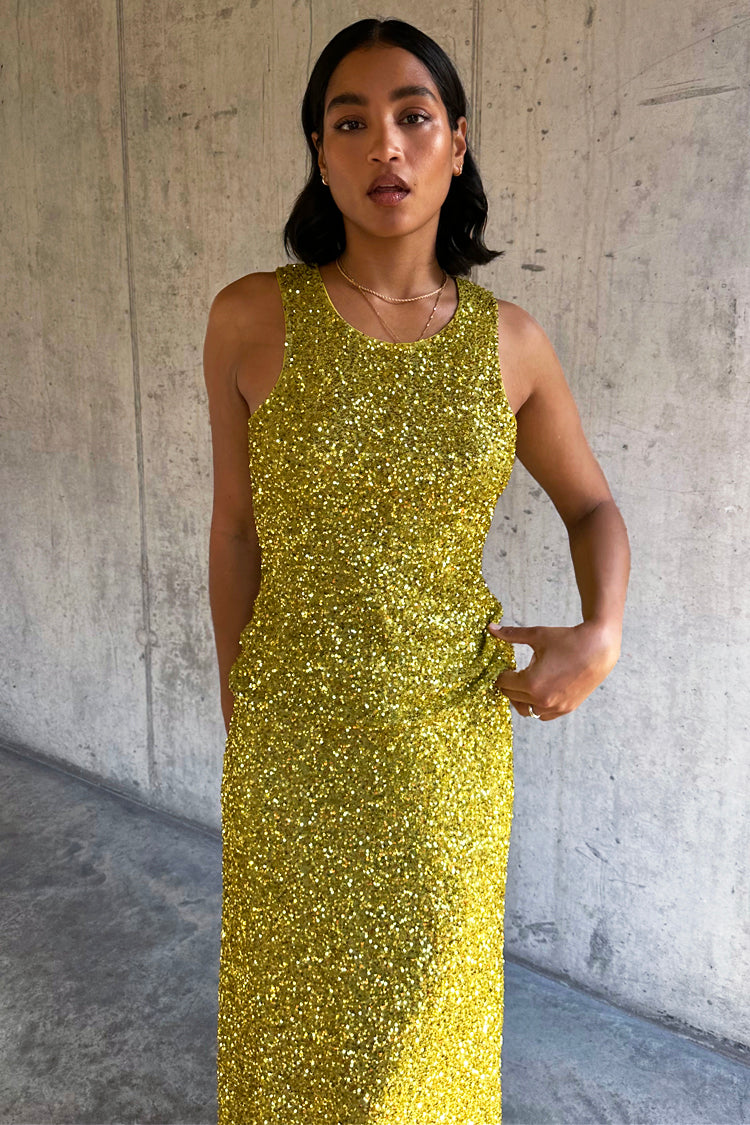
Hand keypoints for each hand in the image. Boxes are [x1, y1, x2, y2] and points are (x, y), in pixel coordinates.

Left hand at [486, 621, 620, 720]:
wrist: (599, 648)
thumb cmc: (568, 640)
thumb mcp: (537, 636)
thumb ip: (511, 635)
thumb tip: (490, 628)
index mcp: (532, 683)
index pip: (503, 683)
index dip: (501, 672)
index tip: (505, 665)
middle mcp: (542, 700)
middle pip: (512, 696)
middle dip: (509, 684)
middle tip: (513, 672)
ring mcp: (556, 707)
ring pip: (526, 710)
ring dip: (521, 697)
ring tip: (525, 681)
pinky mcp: (566, 708)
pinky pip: (543, 714)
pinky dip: (537, 705)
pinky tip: (540, 689)